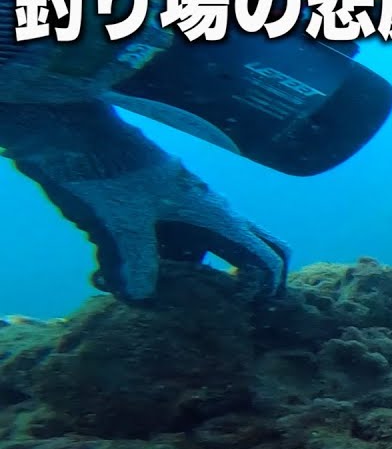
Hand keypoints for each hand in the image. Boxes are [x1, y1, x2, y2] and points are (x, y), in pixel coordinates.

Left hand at [1, 101, 289, 301]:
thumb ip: (136, 265)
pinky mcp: (155, 217)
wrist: (70, 132)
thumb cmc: (104, 168)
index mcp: (215, 216)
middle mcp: (208, 216)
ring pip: (201, 259)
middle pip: (254, 252)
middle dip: (253, 285)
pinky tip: (104, 277)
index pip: (266, 258)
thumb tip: (143, 299)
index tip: (238, 316)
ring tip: (135, 295)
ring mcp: (182, 216)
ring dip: (180, 283)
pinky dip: (144, 271)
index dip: (265, 292)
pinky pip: (164, 253)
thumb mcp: (120, 221)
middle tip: (237, 316)